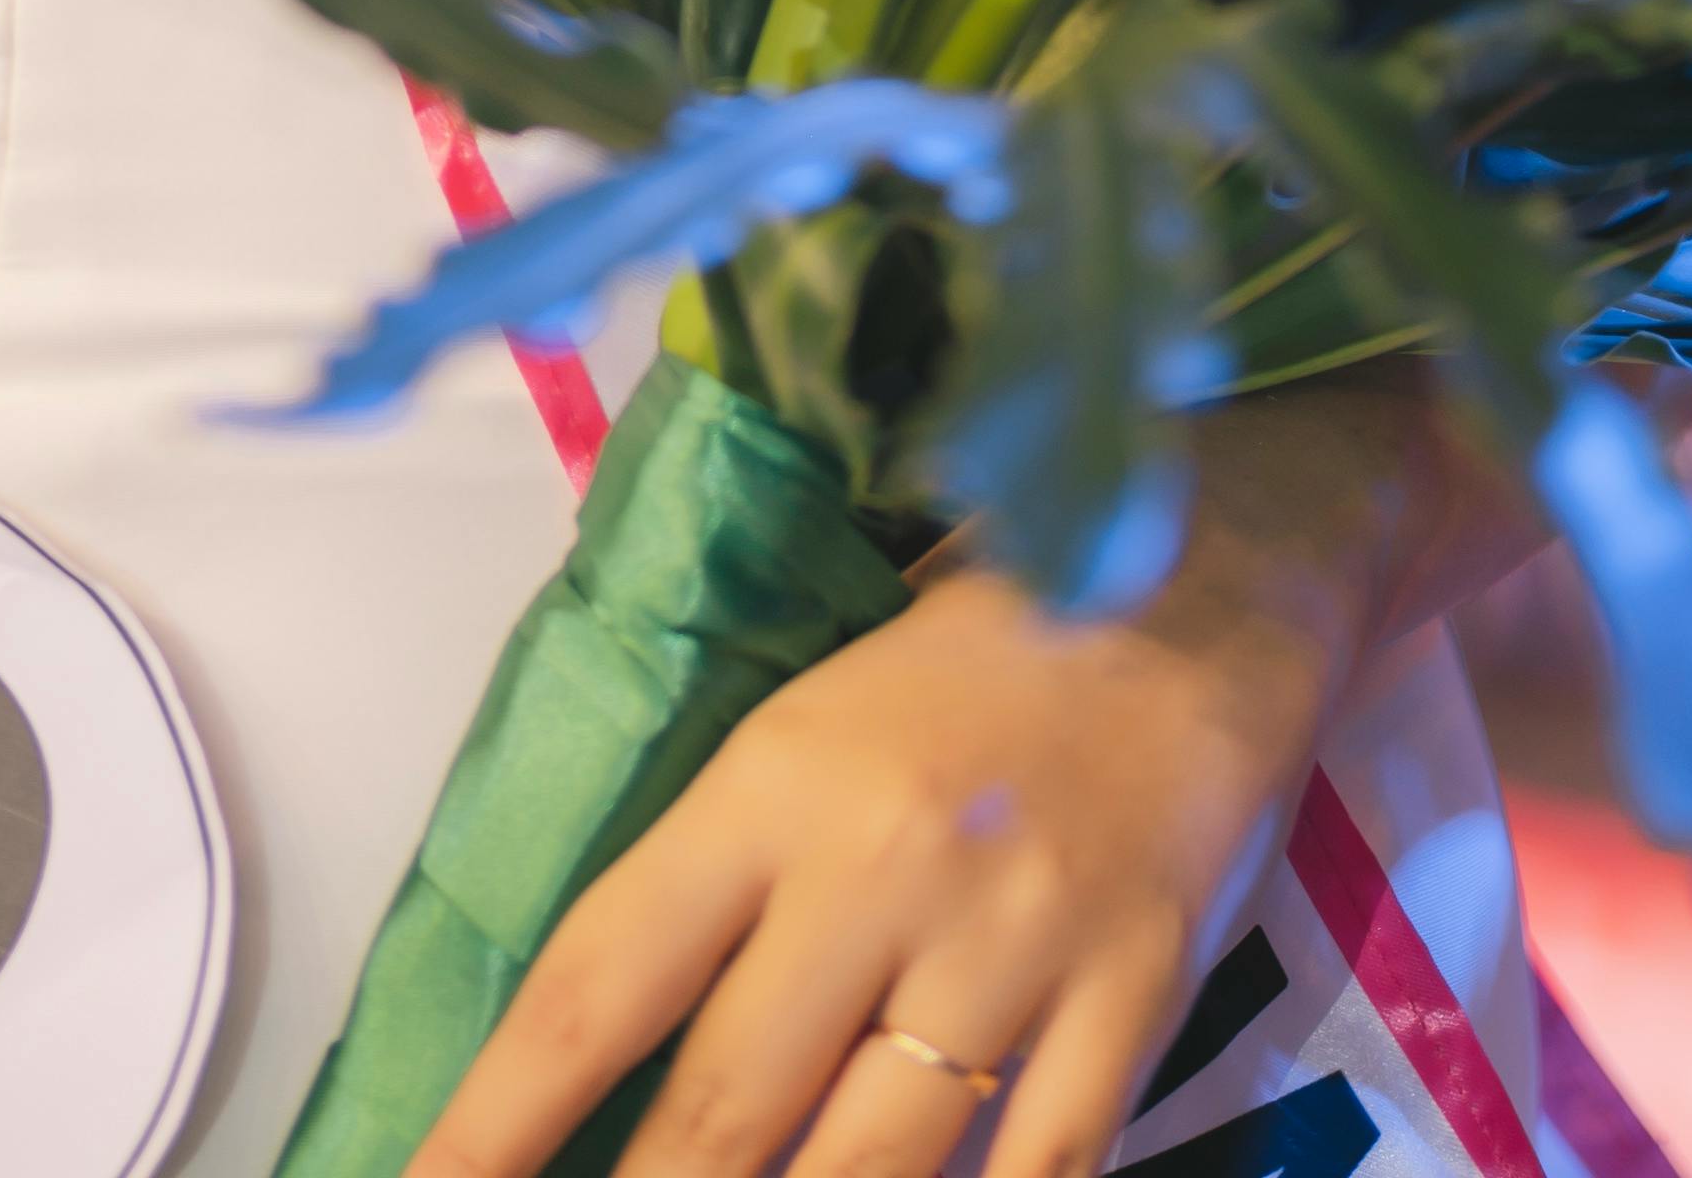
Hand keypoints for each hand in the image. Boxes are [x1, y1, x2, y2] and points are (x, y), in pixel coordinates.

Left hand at [403, 385, 1462, 1177]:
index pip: (596, 984)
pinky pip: (1042, 1173)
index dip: (494, 1121)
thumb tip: (611, 1056)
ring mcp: (1017, 949)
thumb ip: (724, 884)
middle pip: (721, 1112)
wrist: (1197, 574)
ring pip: (870, 1172)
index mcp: (774, 786)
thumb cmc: (973, 658)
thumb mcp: (809, 729)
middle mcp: (882, 873)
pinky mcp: (1137, 1001)